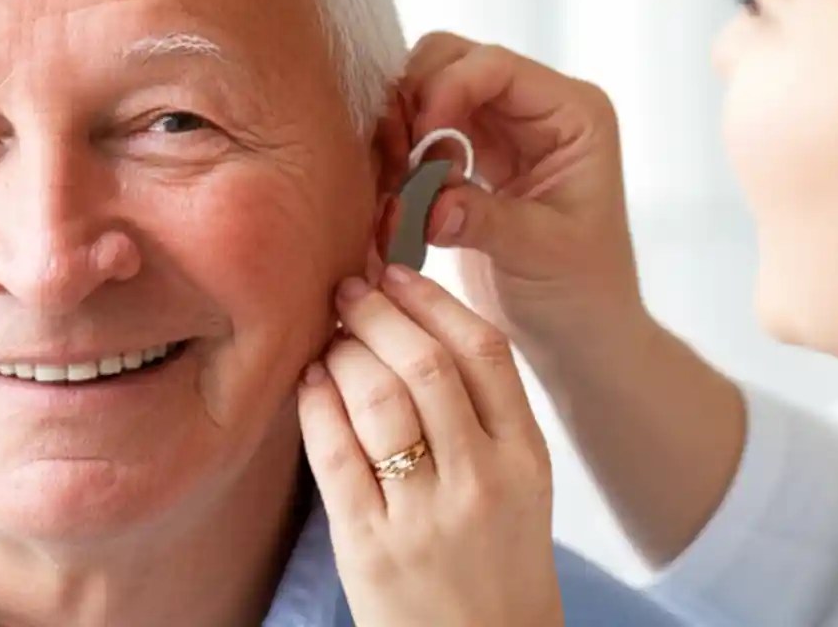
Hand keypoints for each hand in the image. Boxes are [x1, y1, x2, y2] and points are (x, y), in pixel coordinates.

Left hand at [297, 265, 563, 626]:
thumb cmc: (499, 561)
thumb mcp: (521, 486)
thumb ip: (485, 416)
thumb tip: (418, 330)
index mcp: (527, 458)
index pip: (484, 352)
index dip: (433, 300)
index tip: (397, 276)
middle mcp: (481, 481)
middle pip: (426, 364)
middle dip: (378, 314)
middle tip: (349, 290)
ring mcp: (425, 516)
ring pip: (379, 400)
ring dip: (344, 353)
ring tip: (330, 338)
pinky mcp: (370, 546)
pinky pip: (335, 455)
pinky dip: (316, 405)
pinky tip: (310, 382)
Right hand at [399, 32, 644, 346]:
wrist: (578, 335)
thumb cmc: (580, 295)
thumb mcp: (540, 256)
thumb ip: (484, 221)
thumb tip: (424, 204)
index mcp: (573, 114)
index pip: (495, 66)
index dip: (446, 91)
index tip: (419, 145)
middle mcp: (538, 108)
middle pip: (451, 61)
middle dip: (415, 104)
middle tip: (400, 165)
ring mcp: (504, 129)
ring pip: (427, 91)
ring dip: (400, 130)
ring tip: (397, 185)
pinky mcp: (473, 156)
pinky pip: (420, 130)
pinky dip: (399, 154)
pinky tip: (398, 195)